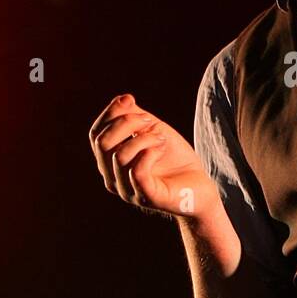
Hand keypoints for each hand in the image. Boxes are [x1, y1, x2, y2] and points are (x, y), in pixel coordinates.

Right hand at [88, 94, 217, 220]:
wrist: (200, 186)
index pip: (96, 134)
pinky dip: (150, 152)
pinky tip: (161, 149)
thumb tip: (123, 99)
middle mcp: (112, 179)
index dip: (112, 113)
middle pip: (102, 143)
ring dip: (144, 138)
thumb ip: (134, 115)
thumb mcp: (153, 130)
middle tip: (150, 122)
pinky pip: (137, 171)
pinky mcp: (147, 198)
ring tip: (161, 139)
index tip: (132, 102)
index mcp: (109, 162)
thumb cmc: (174, 159)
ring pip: (120, 156)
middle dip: (127, 123)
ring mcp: (128, 191)